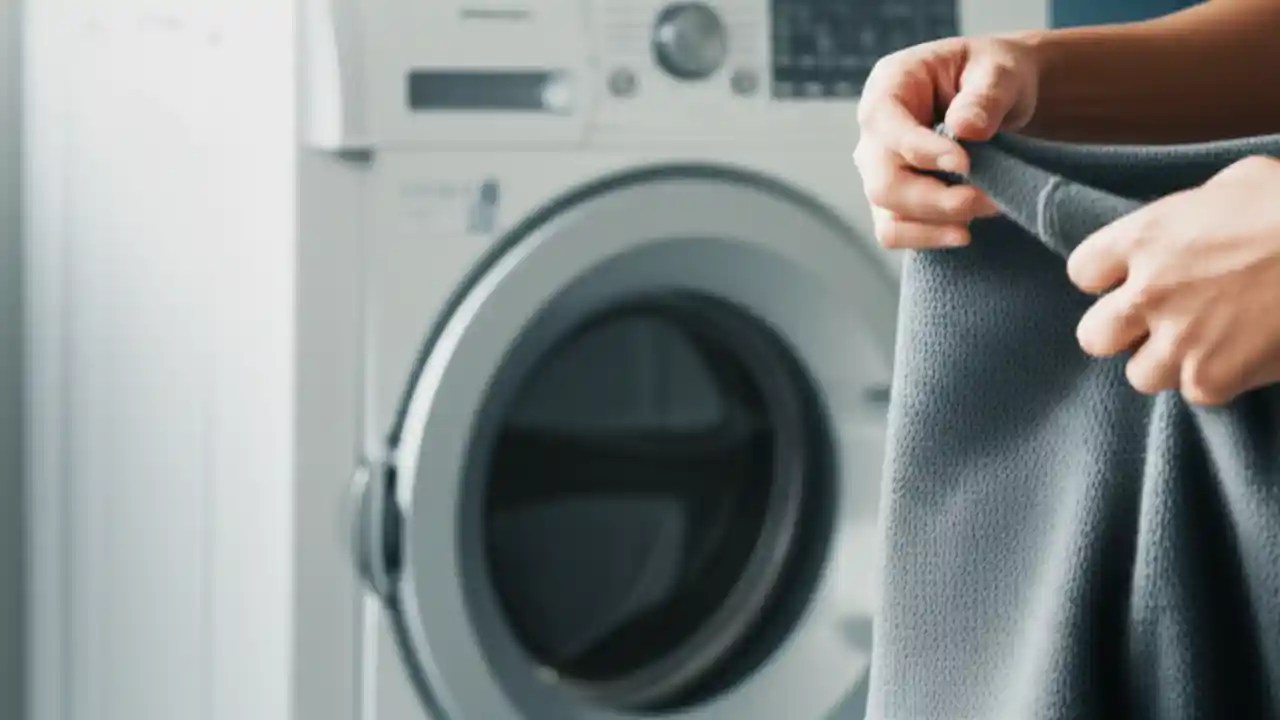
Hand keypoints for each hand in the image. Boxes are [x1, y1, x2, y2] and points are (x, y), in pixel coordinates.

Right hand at [853, 36, 1041, 249]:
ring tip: (987, 210)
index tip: (965, 164)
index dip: (922, 151)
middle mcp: (874, 134)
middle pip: (883, 184)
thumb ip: (984, 96)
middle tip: (985, 199)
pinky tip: (965, 230)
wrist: (998, 95)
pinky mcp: (895, 201)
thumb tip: (964, 129)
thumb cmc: (992, 74)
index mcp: (888, 87)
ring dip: (937, 225)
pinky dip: (930, 237)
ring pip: (888, 218)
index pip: (888, 128)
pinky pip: (898, 233)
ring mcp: (880, 171)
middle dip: (933, 200)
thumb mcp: (999, 70)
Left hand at [1068, 155, 1279, 404]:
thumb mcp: (1238, 183)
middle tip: (1159, 323)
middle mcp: (1148, 292)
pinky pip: (1196, 393)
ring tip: (1209, 342)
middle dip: (1122, 332)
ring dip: (1169, 363)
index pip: (1083, 271)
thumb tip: (1193, 224)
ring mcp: (1178, 339)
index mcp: (1145, 237)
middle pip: (1093, 336)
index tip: (1130, 279)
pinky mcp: (1213, 377)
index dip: (1108, 279)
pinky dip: (1218, 380)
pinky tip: (1246, 355)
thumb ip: (1194, 212)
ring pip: (1140, 374)